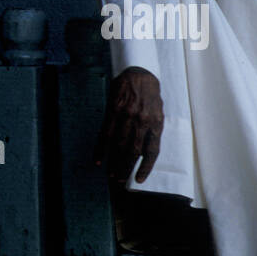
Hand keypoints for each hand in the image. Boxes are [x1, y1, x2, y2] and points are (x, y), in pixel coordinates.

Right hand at [97, 67, 162, 183]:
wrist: (140, 74)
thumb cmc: (150, 96)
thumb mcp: (158, 113)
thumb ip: (153, 131)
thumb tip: (146, 152)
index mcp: (156, 124)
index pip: (152, 151)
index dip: (146, 167)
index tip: (139, 179)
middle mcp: (142, 122)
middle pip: (134, 151)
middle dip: (126, 168)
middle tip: (120, 181)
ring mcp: (127, 116)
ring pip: (119, 145)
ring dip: (114, 162)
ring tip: (111, 175)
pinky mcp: (113, 111)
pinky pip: (106, 133)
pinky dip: (101, 148)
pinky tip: (98, 159)